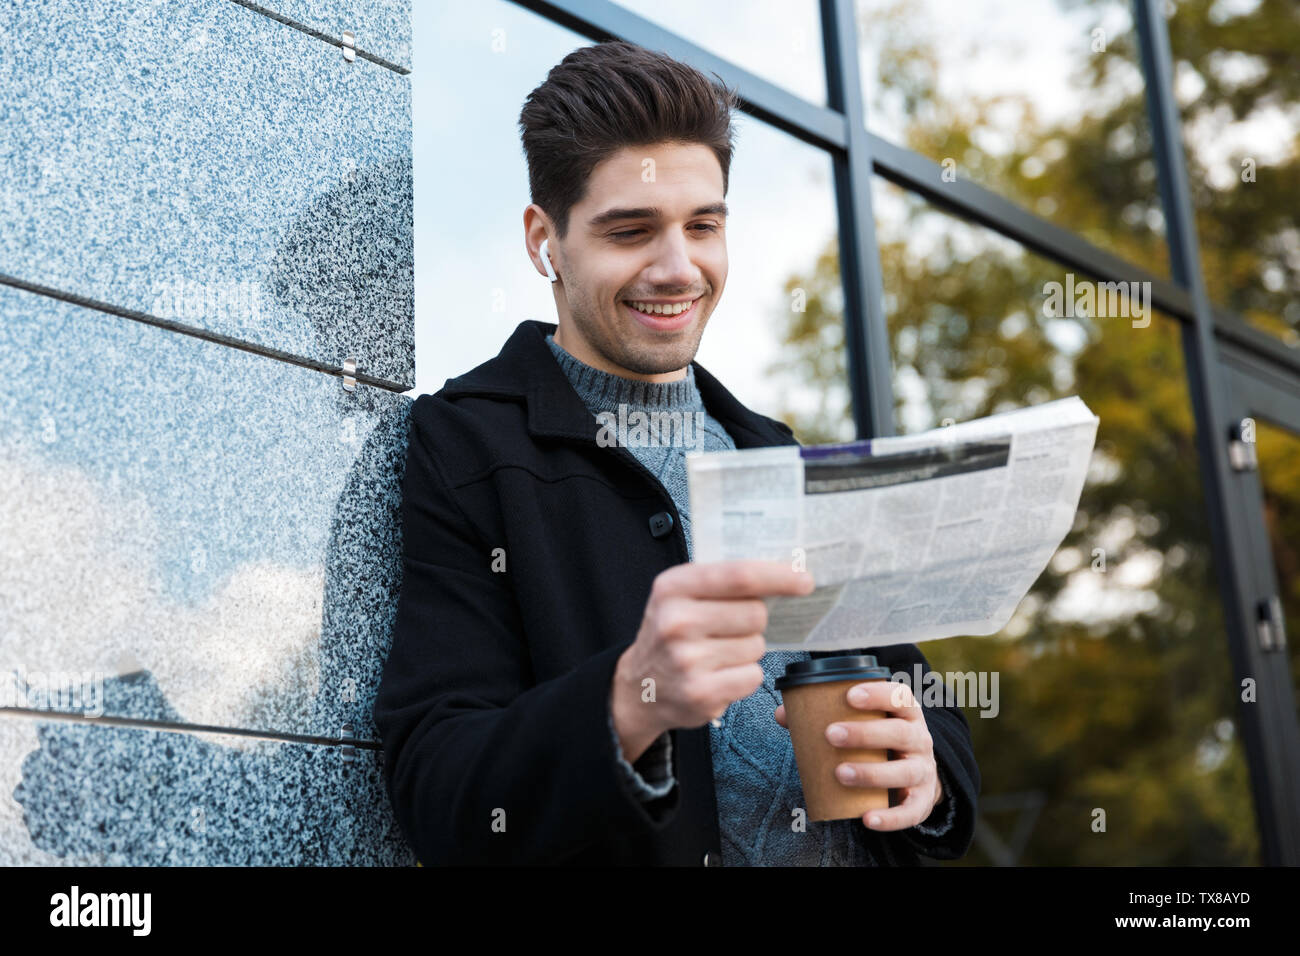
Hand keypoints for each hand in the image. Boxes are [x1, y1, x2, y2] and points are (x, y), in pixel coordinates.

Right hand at [612, 560, 815, 759]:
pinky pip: (752, 676)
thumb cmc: (671, 633)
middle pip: (755, 613)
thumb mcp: (680, 594)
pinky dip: (744, 675)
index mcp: (672, 587)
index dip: (778, 577)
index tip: (804, 580)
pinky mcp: (701, 694)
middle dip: (755, 620)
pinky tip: (719, 674)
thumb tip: (785, 572)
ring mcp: (687, 661)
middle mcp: (675, 622)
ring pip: (756, 646)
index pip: (739, 576)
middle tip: (730, 627)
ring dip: (747, 649)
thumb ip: (721, 580)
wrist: (640, 687)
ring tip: (717, 653)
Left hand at [774, 678, 942, 830]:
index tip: (849, 695)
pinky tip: (867, 819)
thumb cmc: (880, 740)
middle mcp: (920, 739)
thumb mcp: (864, 722)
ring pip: (904, 771)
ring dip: (872, 773)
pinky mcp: (922, 800)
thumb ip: (825, 715)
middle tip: (831, 734)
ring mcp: (923, 770)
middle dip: (865, 733)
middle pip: (900, 733)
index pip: (899, 696)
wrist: (916, 774)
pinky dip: (891, 818)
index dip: (878, 694)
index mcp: (905, 713)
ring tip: (840, 773)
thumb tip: (784, 714)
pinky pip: (911, 811)